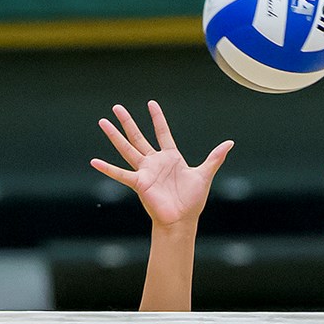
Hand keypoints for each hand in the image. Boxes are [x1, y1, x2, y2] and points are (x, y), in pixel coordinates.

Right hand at [91, 100, 233, 226]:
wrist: (182, 220)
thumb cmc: (192, 200)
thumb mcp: (204, 174)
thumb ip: (215, 157)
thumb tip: (229, 143)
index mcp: (170, 157)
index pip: (162, 132)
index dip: (157, 118)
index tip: (151, 103)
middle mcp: (155, 162)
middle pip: (138, 137)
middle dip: (128, 122)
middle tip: (117, 107)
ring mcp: (145, 171)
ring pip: (127, 149)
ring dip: (115, 136)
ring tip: (103, 122)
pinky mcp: (139, 183)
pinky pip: (121, 174)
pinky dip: (108, 169)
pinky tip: (94, 162)